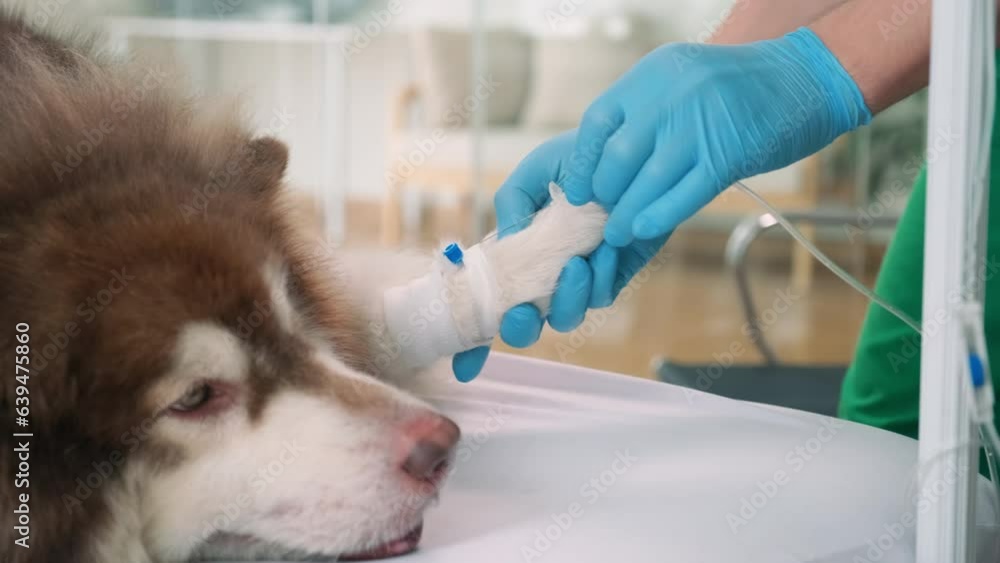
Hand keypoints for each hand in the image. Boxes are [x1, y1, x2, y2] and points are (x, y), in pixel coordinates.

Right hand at [451, 131, 667, 381]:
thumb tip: (503, 244)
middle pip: (523, 324)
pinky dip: (600, 279)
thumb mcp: (534, 173)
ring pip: (564, 317)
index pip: (488, 302)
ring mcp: (577, 281)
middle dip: (519, 327)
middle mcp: (542, 274)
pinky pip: (600, 297)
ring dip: (566, 298)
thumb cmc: (579, 160)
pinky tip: (605, 249)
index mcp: (515, 253)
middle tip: (522, 310)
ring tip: (577, 263)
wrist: (632, 151)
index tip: (464, 368)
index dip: (475, 340)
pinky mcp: (613, 277)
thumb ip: (510, 205)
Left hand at [563, 27, 871, 246]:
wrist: (804, 78)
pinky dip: (661, 215)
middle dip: (606, 192)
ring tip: (616, 233)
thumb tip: (603, 159)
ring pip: (648, 181)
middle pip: (619, 157)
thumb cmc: (737, 87)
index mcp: (653, 75)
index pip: (599, 123)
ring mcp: (701, 125)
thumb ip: (644, 111)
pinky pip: (685, 194)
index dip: (583, 162)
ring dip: (628, 214)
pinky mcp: (729, 154)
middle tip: (602, 214)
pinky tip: (646, 230)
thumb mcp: (680, 81)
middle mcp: (672, 96)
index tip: (577, 189)